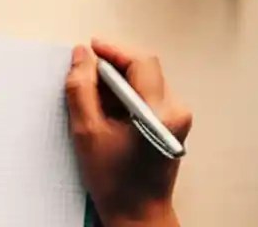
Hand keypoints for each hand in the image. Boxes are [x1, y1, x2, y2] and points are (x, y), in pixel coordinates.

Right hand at [65, 39, 192, 226]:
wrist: (138, 214)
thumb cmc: (115, 181)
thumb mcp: (87, 131)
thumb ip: (81, 88)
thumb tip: (81, 55)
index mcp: (159, 112)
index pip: (141, 62)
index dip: (113, 50)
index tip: (90, 48)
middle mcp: (175, 111)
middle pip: (144, 69)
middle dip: (113, 66)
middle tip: (85, 72)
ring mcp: (176, 119)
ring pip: (144, 81)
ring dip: (118, 81)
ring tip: (93, 95)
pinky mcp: (170, 125)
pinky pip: (147, 96)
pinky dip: (125, 95)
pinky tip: (106, 110)